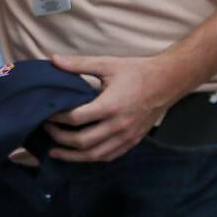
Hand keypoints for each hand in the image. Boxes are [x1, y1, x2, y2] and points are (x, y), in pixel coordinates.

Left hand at [44, 54, 181, 162]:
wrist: (169, 80)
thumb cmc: (138, 71)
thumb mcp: (108, 64)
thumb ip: (80, 64)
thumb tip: (54, 59)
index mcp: (110, 105)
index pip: (75, 118)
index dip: (57, 118)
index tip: (47, 114)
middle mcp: (118, 124)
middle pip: (81, 141)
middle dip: (59, 138)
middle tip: (48, 130)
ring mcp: (127, 135)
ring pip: (94, 154)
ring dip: (72, 155)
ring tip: (56, 151)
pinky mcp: (134, 140)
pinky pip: (109, 155)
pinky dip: (92, 157)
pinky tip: (82, 154)